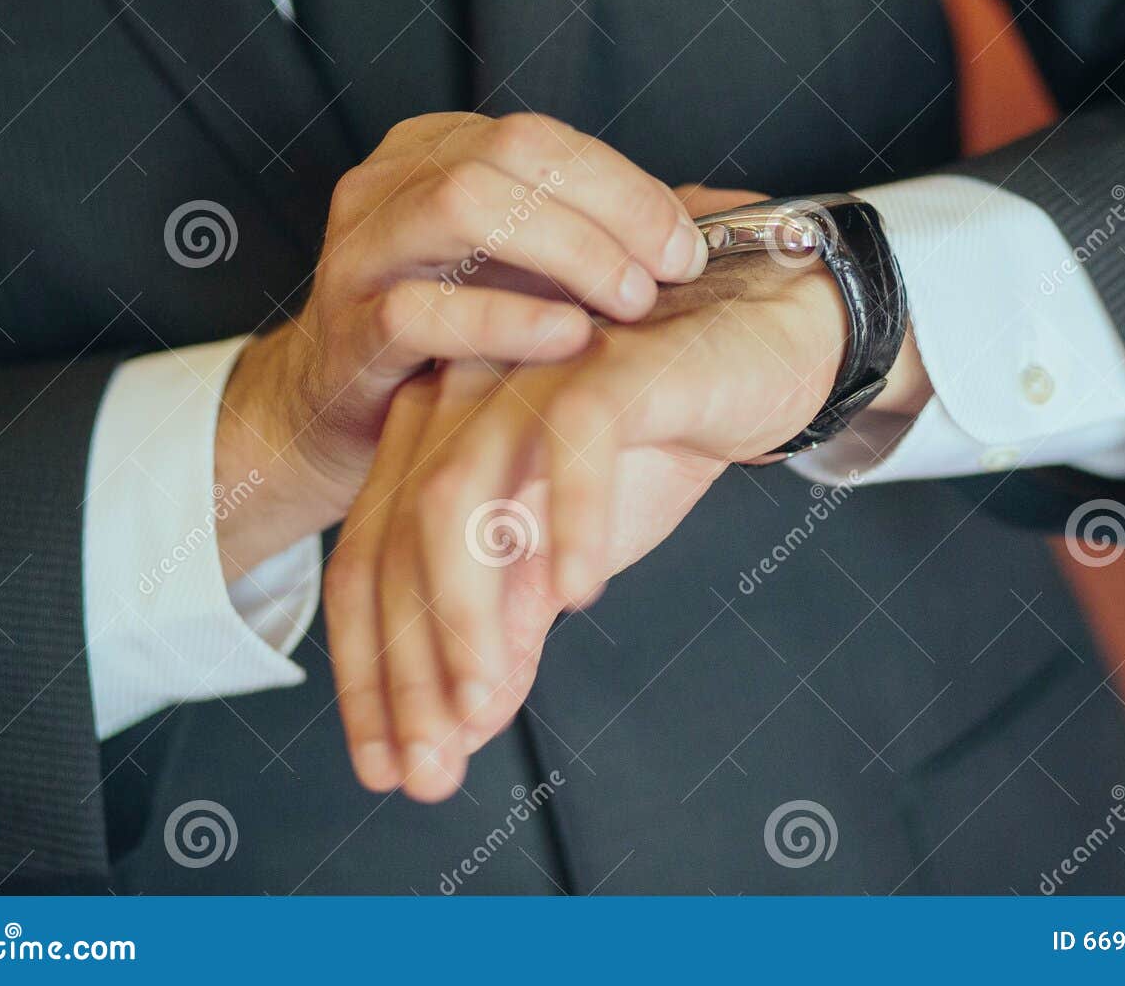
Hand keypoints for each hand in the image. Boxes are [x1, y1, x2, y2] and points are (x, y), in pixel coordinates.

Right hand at [213, 112, 709, 577]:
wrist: (340, 416)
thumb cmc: (450, 341)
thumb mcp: (525, 272)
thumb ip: (606, 238)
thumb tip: (731, 217)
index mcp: (434, 152)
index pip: (541, 136)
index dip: (625, 186)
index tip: (685, 246)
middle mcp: (389, 185)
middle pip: (510, 154)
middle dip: (608, 210)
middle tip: (669, 274)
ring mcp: (359, 253)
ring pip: (464, 205)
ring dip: (569, 250)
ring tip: (629, 302)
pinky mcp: (347, 332)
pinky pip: (423, 310)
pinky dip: (508, 319)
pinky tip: (569, 339)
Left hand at [325, 210, 927, 798]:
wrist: (756, 355)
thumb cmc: (652, 448)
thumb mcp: (565, 555)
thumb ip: (509, 629)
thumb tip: (459, 734)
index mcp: (432, 444)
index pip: (368, 566)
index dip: (368, 675)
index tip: (386, 769)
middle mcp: (459, 402)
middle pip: (396, 539)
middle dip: (407, 667)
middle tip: (430, 767)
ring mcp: (526, 374)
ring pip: (457, 491)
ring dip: (465, 609)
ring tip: (486, 701)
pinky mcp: (609, 362)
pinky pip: (572, 438)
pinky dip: (569, 518)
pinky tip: (581, 592)